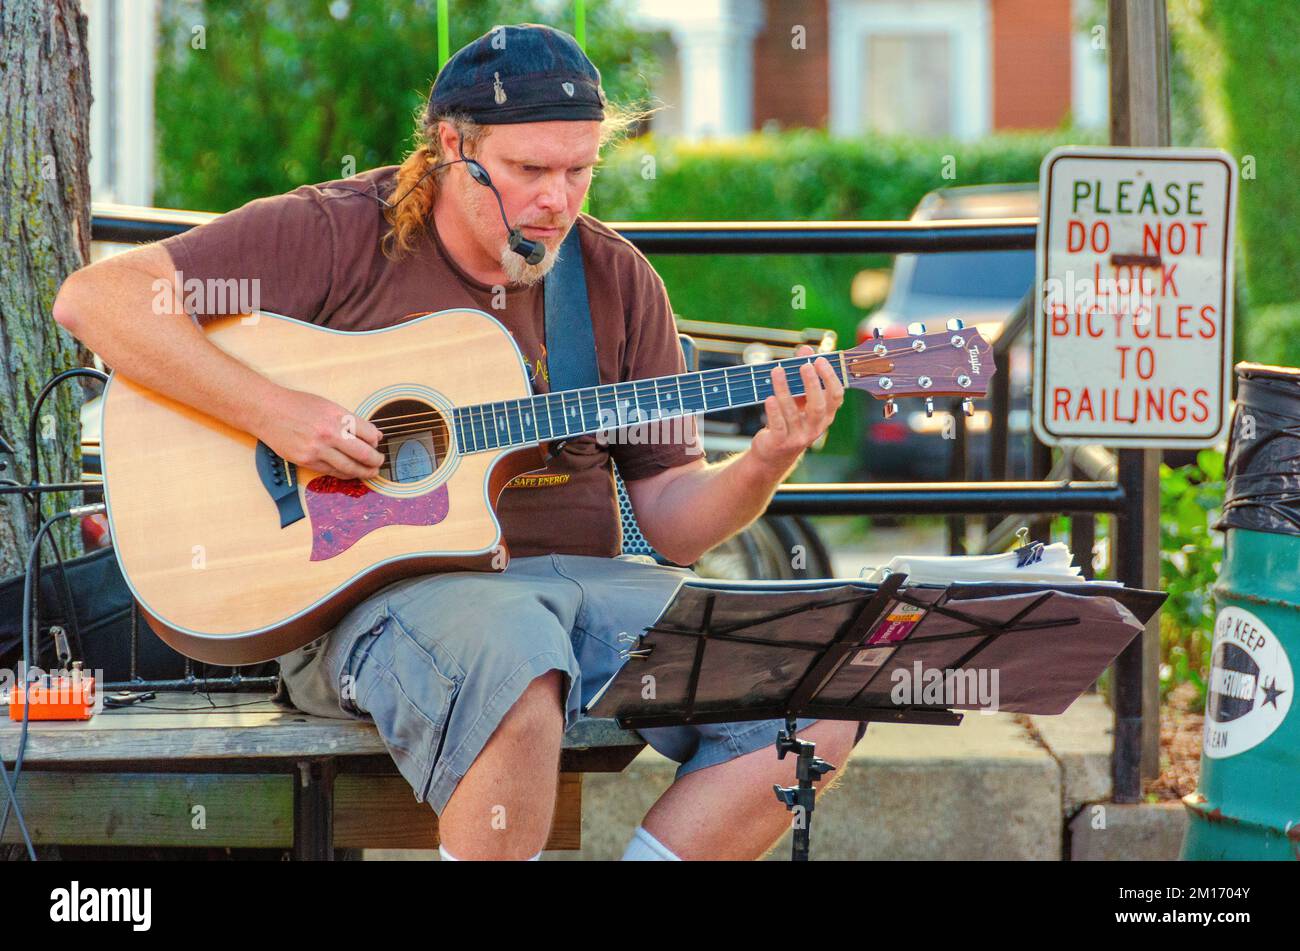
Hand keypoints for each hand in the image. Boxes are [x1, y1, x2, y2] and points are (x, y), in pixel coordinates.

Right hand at [255, 387, 383, 480]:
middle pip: (363, 453)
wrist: (267, 410)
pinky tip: (350, 472)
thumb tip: (374, 434)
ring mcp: (317, 449)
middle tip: (379, 462)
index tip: (377, 444)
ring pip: (349, 467)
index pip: (369, 433)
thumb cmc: (297, 405)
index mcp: (337, 416)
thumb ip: (350, 420)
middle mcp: (329, 433)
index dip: (376, 441)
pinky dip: (344, 473)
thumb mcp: (328, 405)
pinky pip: (332, 472)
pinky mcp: (306, 461)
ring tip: (370, 472)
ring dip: (363, 472)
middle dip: (375, 460)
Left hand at [750, 344, 844, 472]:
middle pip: (818, 406)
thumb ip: (803, 375)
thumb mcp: (799, 400)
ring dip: (785, 389)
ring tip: (777, 371)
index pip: (836, 396)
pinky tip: (769, 397)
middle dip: (812, 384)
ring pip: (793, 412)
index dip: (829, 378)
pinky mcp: (781, 442)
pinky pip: (778, 425)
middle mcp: (815, 427)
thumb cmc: (790, 421)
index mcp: (825, 416)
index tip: (819, 359)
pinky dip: (774, 411)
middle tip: (805, 364)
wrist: (774, 454)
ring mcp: (798, 437)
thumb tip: (805, 349)